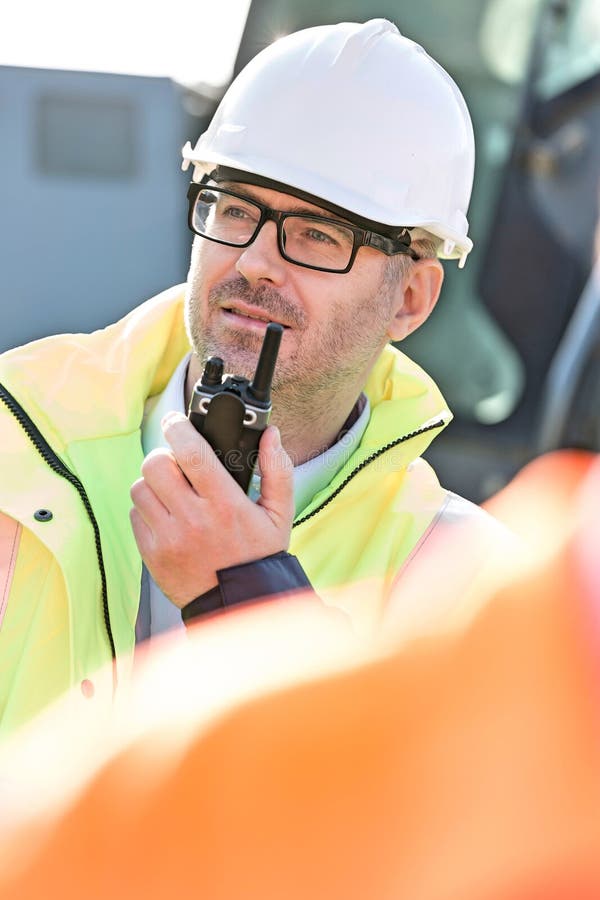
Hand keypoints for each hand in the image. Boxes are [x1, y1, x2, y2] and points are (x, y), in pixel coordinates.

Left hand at [130, 412, 293, 607]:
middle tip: (177, 465)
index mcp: (225, 505)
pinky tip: (168, 517)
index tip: (176, 421)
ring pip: (140, 488)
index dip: (178, 428)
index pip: (191, 453)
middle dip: (164, 457)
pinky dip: (147, 511)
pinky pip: (135, 516)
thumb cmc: (259, 555)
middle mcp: (193, 520)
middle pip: (155, 465)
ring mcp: (169, 539)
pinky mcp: (152, 555)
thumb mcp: (279, 514)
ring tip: (173, 493)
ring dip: (154, 484)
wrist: (240, 602)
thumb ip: (277, 470)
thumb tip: (271, 436)